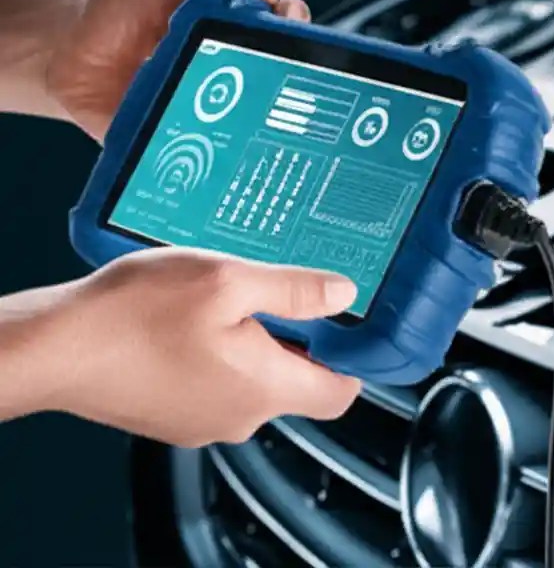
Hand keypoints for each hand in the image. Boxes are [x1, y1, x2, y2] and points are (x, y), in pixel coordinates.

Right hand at [1, 248, 361, 446]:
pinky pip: (213, 385)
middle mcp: (240, 417)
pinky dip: (214, 354)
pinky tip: (191, 318)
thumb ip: (293, 290)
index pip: (341, 393)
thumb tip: (344, 295)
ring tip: (229, 297)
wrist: (51, 349)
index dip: (353, 359)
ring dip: (251, 341)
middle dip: (296, 339)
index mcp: (265, 389)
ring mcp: (201, 422)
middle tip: (281, 291)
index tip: (350, 323)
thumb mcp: (226, 280)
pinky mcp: (170, 417)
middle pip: (296, 384)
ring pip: (252, 381)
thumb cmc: (133, 315)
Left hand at [45, 0, 310, 140]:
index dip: (296, 25)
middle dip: (293, 69)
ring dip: (263, 114)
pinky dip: (229, 157)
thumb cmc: (120, 4)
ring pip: (260, 120)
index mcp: (239, 27)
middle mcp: (238, 70)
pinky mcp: (193, 144)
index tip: (289, 21)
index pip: (287, 28)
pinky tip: (228, 146)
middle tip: (278, 61)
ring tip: (248, 100)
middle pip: (285, 76)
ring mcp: (217, 110)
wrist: (64, 52)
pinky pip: (220, 158)